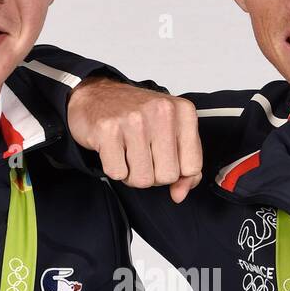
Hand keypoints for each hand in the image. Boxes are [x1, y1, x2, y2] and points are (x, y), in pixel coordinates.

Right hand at [67, 78, 202, 201]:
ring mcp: (134, 120)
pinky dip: (114, 169)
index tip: (163, 158)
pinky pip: (118, 173)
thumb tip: (180, 194)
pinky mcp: (108, 129)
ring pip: (143, 179)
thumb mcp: (171, 134)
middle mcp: (162, 111)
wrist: (96, 96)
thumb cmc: (136, 116)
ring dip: (132, 174)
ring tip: (127, 152)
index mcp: (183, 112)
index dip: (176, 172)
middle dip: (153, 174)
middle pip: (167, 176)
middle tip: (142, 155)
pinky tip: (114, 150)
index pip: (192, 167)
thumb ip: (184, 166)